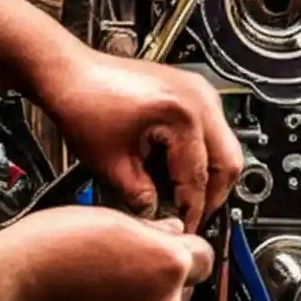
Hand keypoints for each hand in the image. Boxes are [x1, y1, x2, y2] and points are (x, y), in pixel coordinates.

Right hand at [0, 207, 212, 300]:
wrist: (12, 291)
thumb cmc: (50, 250)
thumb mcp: (109, 217)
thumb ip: (150, 229)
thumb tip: (168, 230)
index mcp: (168, 263)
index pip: (203, 255)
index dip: (185, 249)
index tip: (175, 248)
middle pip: (181, 288)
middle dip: (161, 278)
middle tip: (125, 266)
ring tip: (101, 288)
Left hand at [40, 51, 242, 230]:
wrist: (72, 73)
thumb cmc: (84, 103)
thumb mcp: (111, 164)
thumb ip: (142, 199)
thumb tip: (162, 219)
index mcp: (181, 115)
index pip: (199, 177)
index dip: (192, 210)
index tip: (184, 227)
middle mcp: (199, 99)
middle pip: (229, 161)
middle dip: (212, 195)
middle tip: (194, 216)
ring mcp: (200, 91)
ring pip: (227, 145)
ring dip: (211, 174)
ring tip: (187, 196)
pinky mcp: (194, 90)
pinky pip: (214, 129)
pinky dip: (204, 154)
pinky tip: (181, 169)